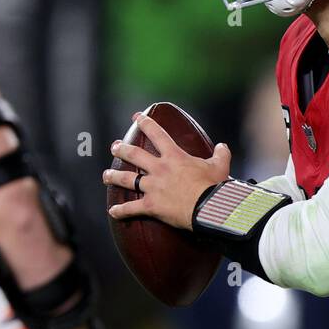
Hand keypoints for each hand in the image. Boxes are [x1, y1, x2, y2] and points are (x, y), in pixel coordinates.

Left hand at [104, 112, 231, 229]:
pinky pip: (132, 208)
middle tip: (115, 147)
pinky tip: (112, 211)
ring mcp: (153, 187)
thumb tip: (223, 146)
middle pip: (134, 155)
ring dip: (114, 176)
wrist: (208, 207)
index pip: (156, 134)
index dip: (145, 123)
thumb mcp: (220, 167)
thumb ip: (221, 154)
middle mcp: (159, 169)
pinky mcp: (151, 206)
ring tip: (106, 175)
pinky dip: (121, 210)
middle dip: (122, 149)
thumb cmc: (214, 186)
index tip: (136, 117)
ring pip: (127, 179)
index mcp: (174, 156)